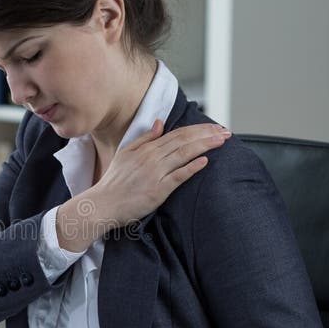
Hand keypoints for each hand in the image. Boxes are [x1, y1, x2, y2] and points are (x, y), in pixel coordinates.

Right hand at [56, 120, 230, 249]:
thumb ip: (145, 138)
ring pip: (184, 154)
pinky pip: (177, 176)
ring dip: (204, 146)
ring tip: (221, 141)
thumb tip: (160, 123)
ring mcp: (155, 174)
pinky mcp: (157, 190)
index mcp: (146, 149)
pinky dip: (191, 167)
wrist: (103, 204)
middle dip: (207, 134)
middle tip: (226, 132)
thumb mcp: (126, 153)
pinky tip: (205, 161)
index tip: (214, 127)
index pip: (177, 133)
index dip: (198, 129)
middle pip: (184, 140)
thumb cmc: (114, 182)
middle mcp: (151, 158)